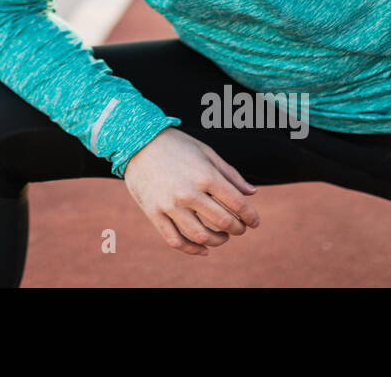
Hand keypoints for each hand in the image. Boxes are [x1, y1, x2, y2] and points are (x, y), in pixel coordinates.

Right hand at [122, 127, 260, 255]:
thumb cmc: (176, 145)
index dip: (250, 216)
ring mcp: (169, 205)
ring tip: (222, 237)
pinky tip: (203, 249)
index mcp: (205, 175)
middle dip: (237, 229)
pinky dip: (192, 249)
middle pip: (223, 222)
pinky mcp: (154, 213)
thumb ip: (230, 174)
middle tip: (240, 228)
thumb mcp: (206, 152)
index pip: (237, 204)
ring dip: (218, 241)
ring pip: (201, 236)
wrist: (136, 141)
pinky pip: (175, 240)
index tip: (254, 221)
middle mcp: (188, 192)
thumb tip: (252, 193)